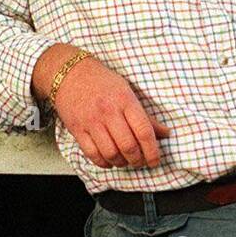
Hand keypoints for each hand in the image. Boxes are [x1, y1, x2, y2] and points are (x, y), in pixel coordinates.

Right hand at [50, 56, 172, 168]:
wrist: (70, 73)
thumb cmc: (102, 82)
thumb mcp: (128, 92)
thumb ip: (145, 116)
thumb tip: (165, 133)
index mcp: (125, 100)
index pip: (144, 132)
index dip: (152, 152)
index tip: (155, 161)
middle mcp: (108, 111)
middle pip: (128, 146)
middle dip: (138, 160)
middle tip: (140, 162)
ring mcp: (91, 121)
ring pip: (111, 153)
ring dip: (121, 163)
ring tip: (125, 161)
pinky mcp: (77, 129)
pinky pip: (92, 154)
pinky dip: (103, 162)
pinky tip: (109, 160)